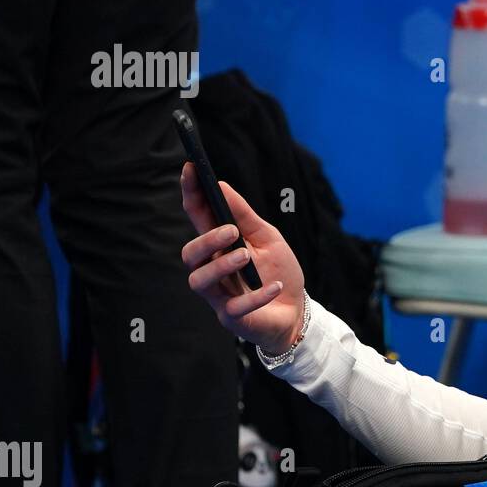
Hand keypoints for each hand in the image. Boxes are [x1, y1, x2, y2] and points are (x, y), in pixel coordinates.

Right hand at [179, 162, 307, 354]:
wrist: (296, 311)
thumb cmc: (277, 271)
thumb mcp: (267, 237)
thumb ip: (244, 215)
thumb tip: (221, 185)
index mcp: (219, 246)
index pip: (197, 217)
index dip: (190, 193)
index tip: (190, 168)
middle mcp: (212, 269)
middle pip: (190, 254)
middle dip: (206, 239)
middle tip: (230, 230)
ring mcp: (219, 295)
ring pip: (199, 281)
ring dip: (221, 266)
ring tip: (245, 257)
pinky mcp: (233, 318)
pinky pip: (235, 309)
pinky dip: (255, 296)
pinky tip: (274, 287)